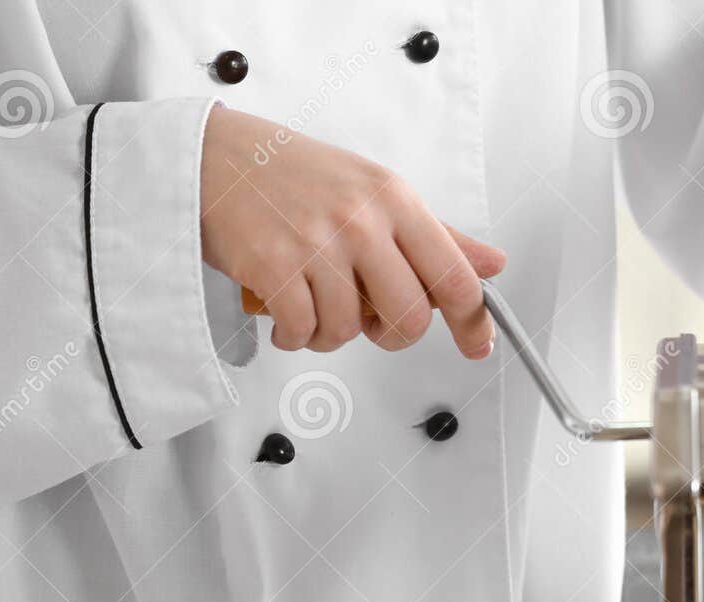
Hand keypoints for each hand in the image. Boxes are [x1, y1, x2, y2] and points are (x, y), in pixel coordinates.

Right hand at [199, 107, 504, 357]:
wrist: (211, 154)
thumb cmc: (294, 175)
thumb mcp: (373, 191)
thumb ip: (435, 235)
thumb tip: (493, 265)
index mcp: (395, 199)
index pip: (456, 276)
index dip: (472, 321)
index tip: (477, 345)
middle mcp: (362, 220)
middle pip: (410, 318)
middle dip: (392, 334)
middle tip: (370, 320)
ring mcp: (317, 243)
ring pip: (351, 331)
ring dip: (332, 333)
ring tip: (313, 303)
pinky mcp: (272, 266)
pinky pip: (304, 332)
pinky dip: (295, 336)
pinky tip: (286, 315)